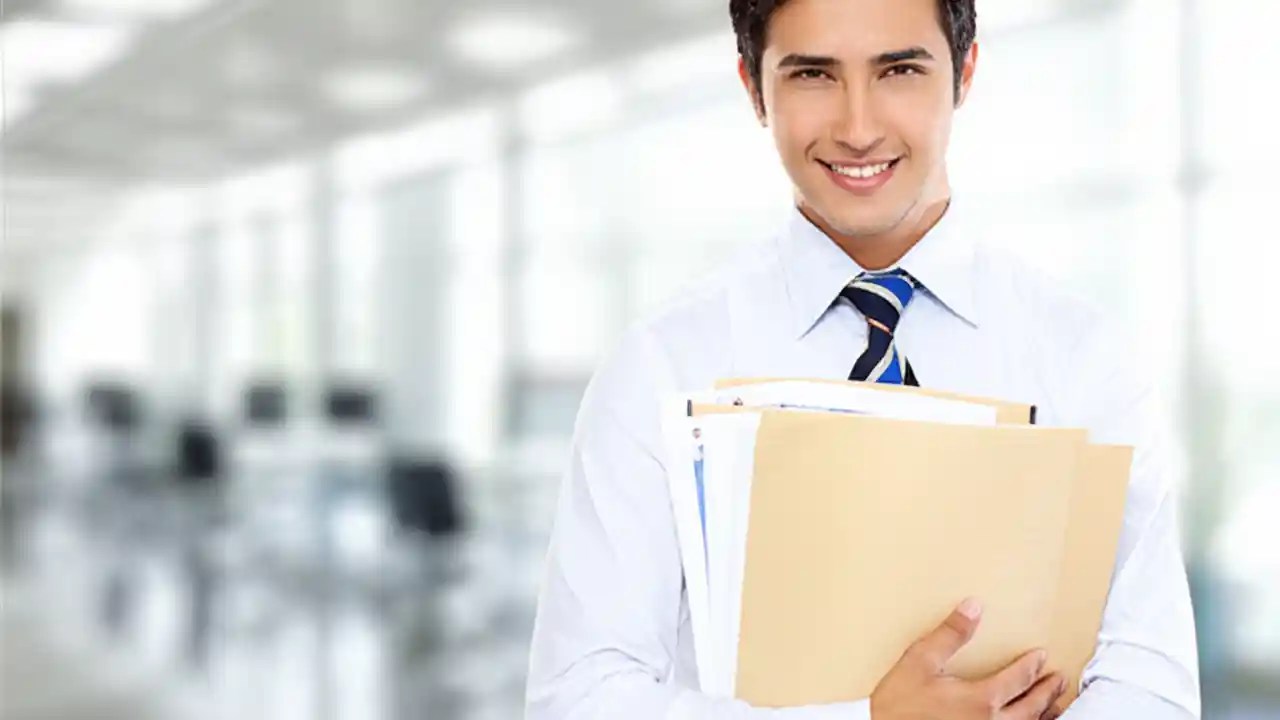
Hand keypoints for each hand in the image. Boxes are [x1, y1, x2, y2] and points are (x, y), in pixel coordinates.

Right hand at [870, 598, 1066, 719]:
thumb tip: (974, 606)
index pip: (1018, 679)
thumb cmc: (899, 704)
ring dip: (1045, 714)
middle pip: (1031, 707)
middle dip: (1047, 691)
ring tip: (1055, 703)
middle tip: (1058, 678)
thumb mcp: (920, 661)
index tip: (1041, 655)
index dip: (1032, 665)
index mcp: (980, 700)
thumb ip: (950, 634)